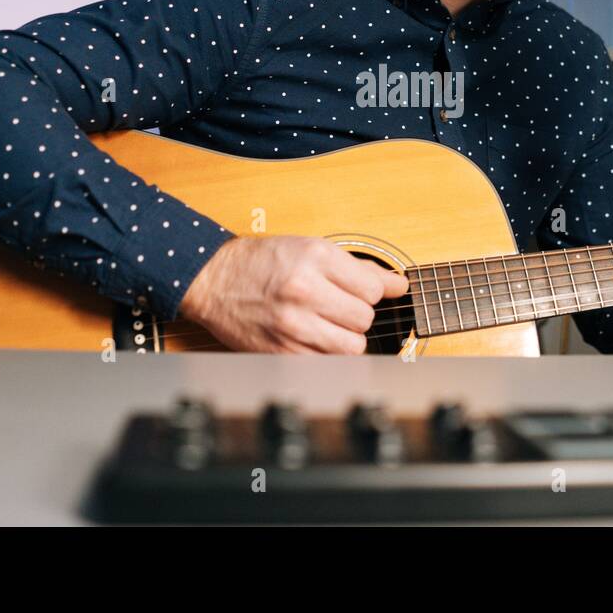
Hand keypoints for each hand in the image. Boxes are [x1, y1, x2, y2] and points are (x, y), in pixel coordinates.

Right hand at [177, 236, 407, 352]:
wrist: (214, 280)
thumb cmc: (263, 262)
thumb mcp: (311, 248)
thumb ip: (358, 268)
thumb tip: (398, 285)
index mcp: (315, 258)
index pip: (374, 288)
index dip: (374, 292)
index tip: (367, 293)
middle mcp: (305, 290)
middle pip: (364, 318)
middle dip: (359, 315)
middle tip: (341, 307)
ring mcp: (293, 324)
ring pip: (352, 346)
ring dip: (347, 338)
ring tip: (329, 324)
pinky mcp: (282, 351)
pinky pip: (327, 363)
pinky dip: (328, 355)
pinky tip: (315, 338)